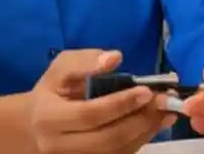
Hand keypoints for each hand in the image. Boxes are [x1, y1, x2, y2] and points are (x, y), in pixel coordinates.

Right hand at [28, 49, 176, 153]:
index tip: (146, 90)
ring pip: (116, 151)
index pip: (89, 115)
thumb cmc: (53, 91)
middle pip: (107, 138)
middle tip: (163, 101)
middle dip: (140, 119)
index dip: (120, 103)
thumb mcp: (61, 67)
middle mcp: (59, 146)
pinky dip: (140, 140)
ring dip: (146, 131)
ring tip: (165, 111)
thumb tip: (114, 58)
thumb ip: (86, 61)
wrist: (38, 124)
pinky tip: (154, 123)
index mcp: (49, 118)